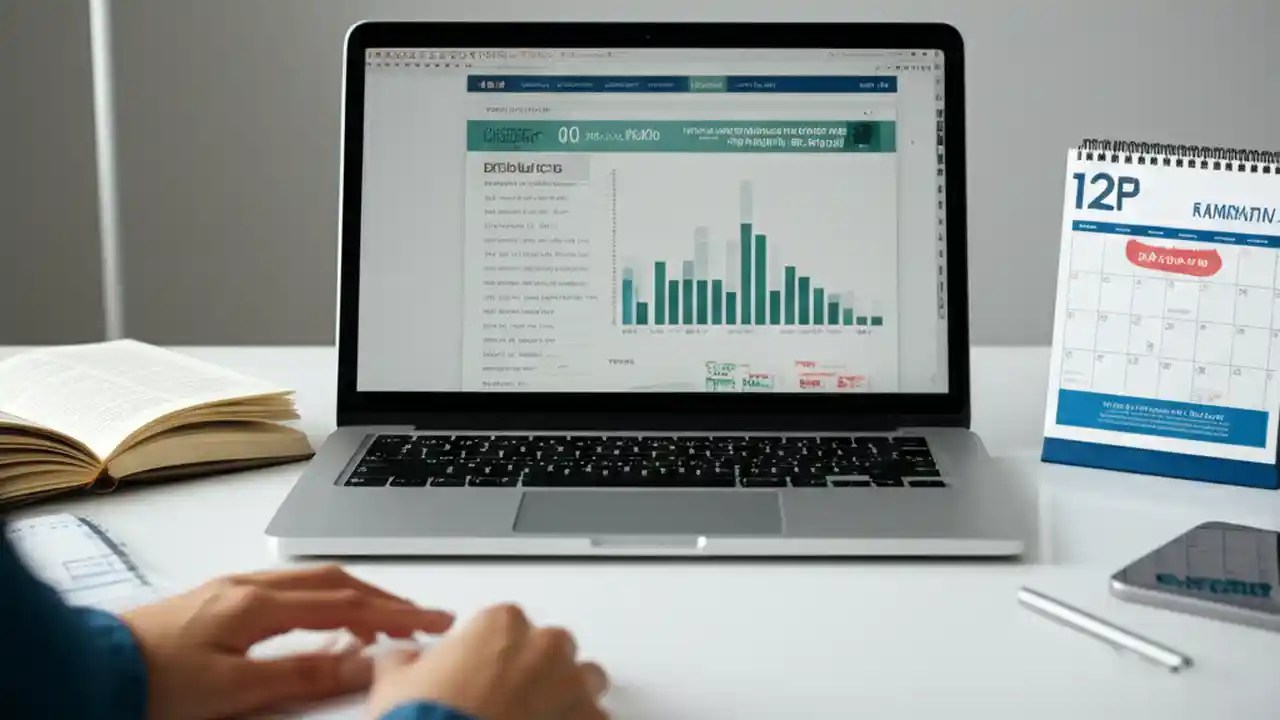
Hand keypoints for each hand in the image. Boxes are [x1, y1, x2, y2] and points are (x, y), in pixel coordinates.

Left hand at [120, 564, 454, 719]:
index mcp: (259, 604)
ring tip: (384, 617)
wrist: (91, 668)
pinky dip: (324, 598)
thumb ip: (302, 674)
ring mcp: (234, 588)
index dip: (396, 614)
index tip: (433, 621)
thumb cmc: (153, 681)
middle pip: (337, 583)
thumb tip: (362, 664)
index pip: (346, 605)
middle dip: (385, 598)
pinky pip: (290, 589)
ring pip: (314, 582)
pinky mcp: (220, 599)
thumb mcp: (236, 689)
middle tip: (421, 616)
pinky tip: (325, 616)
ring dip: (356, 595)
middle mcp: (250, 586)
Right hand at [365, 603, 608, 719]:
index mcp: (502, 625)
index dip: (493, 654)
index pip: (508, 626)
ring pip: (586, 683)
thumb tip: (402, 659)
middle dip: (538, 671)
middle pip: (555, 649)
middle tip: (509, 703)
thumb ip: (405, 660)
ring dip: (567, 699)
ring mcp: (573, 688)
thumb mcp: (393, 684)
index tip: (481, 676)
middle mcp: (545, 647)